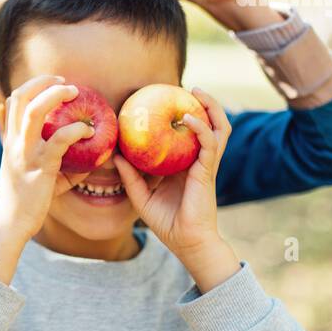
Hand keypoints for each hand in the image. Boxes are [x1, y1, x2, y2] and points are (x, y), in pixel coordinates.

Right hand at [0, 76, 92, 283]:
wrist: (9, 224)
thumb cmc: (25, 203)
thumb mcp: (39, 179)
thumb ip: (60, 168)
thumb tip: (88, 164)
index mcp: (11, 142)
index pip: (13, 103)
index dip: (30, 87)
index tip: (52, 85)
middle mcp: (14, 143)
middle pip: (21, 97)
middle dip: (43, 82)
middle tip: (65, 83)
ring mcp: (24, 153)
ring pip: (34, 111)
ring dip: (55, 95)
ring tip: (74, 92)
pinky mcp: (39, 167)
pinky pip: (58, 141)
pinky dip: (75, 130)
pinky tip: (88, 131)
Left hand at [112, 88, 240, 291]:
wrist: (187, 243)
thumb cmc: (167, 222)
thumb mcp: (141, 196)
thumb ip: (129, 175)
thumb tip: (113, 154)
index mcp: (185, 165)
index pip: (188, 134)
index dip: (182, 115)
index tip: (166, 98)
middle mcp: (198, 161)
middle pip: (208, 124)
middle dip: (203, 103)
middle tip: (187, 87)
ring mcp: (205, 165)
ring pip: (218, 128)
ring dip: (210, 107)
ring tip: (196, 91)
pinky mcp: (208, 172)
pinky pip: (209, 143)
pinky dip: (201, 127)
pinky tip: (189, 117)